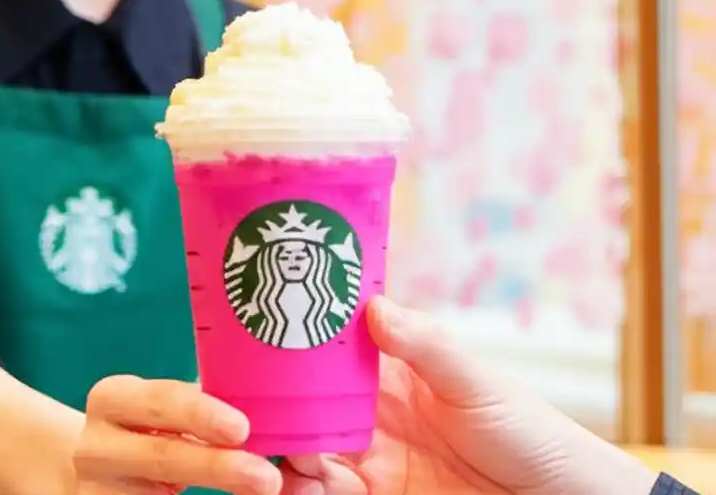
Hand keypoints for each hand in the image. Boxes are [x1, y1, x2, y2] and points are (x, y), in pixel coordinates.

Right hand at [71, 375, 282, 494]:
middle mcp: (96, 445)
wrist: (99, 471)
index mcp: (113, 399)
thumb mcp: (161, 412)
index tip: (242, 428)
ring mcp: (98, 489)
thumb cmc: (148, 431)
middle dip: (215, 465)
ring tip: (259, 491)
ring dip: (210, 490)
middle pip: (159, 455)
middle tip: (265, 476)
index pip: (159, 401)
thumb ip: (202, 412)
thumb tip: (272, 423)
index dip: (199, 414)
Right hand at [279, 297, 657, 494]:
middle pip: (305, 404)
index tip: (260, 333)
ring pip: (304, 451)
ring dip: (284, 452)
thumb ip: (425, 347)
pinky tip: (298, 484)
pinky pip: (323, 493)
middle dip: (276, 405)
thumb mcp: (477, 382)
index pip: (330, 351)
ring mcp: (369, 460)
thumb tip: (373, 306)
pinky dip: (302, 489)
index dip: (294, 342)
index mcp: (391, 374)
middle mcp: (370, 415)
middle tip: (253, 409)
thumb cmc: (529, 432)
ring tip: (278, 455)